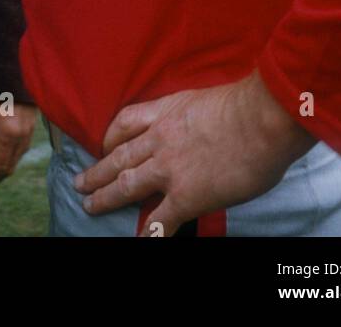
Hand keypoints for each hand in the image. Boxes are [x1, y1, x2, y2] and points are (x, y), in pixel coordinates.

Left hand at [0, 100, 37, 193]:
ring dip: (3, 170)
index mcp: (8, 133)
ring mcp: (30, 131)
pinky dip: (11, 158)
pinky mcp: (33, 126)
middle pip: (9, 167)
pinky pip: (22, 150)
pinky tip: (1, 157)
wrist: (14, 69)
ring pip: (17, 160)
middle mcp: (22, 135)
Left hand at [74, 70, 315, 235]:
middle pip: (118, 157)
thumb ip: (193, 115)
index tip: (103, 146)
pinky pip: (160, 221)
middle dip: (97, 172)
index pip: (125, 122)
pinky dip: (148, 233)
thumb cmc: (244, 105)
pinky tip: (141, 240)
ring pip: (126, 185)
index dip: (110, 136)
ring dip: (106, 197)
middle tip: (80, 183)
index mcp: (165, 112)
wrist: (260, 120)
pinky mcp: (185, 196)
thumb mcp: (204, 99)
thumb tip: (200, 129)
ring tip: (91, 206)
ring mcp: (169, 170)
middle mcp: (159, 140)